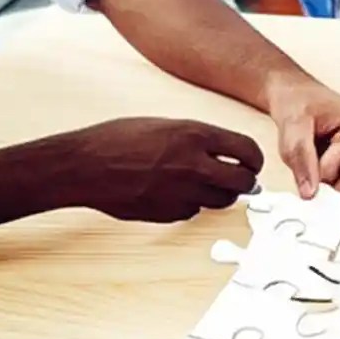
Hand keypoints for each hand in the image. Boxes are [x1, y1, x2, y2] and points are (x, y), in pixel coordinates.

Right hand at [65, 117, 262, 221]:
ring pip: (222, 201)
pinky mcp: (171, 213)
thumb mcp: (164, 125)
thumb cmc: (117, 140)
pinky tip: (173, 192)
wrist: (85, 166)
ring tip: (205, 184)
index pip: (248, 150)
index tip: (252, 163)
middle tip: (242, 181)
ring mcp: (184, 192)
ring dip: (221, 195)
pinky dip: (192, 204)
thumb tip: (226, 154)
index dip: (254, 160)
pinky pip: (195, 211)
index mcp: (195, 135)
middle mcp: (195, 165)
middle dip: (247, 183)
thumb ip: (198, 139)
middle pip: (244, 182)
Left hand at [267, 75, 339, 198]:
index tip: (309, 170)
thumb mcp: (292, 128)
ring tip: (318, 158)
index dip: (329, 182)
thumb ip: (302, 160)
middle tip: (313, 164)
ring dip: (334, 181)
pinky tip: (323, 161)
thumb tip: (310, 194)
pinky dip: (336, 178)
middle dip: (334, 183)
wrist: (294, 92)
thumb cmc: (297, 102)